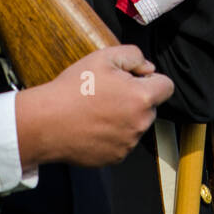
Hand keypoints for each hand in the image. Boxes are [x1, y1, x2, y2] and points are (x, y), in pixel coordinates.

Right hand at [15, 45, 173, 167]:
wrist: (47, 122)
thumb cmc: (73, 88)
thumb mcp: (103, 57)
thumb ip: (133, 56)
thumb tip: (148, 68)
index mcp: (142, 98)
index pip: (167, 86)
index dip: (151, 79)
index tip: (134, 79)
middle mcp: (140, 124)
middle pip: (151, 107)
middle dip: (136, 99)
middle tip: (108, 92)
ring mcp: (128, 144)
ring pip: (136, 125)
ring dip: (124, 118)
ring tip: (96, 110)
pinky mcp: (115, 158)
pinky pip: (122, 143)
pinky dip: (112, 135)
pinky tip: (92, 126)